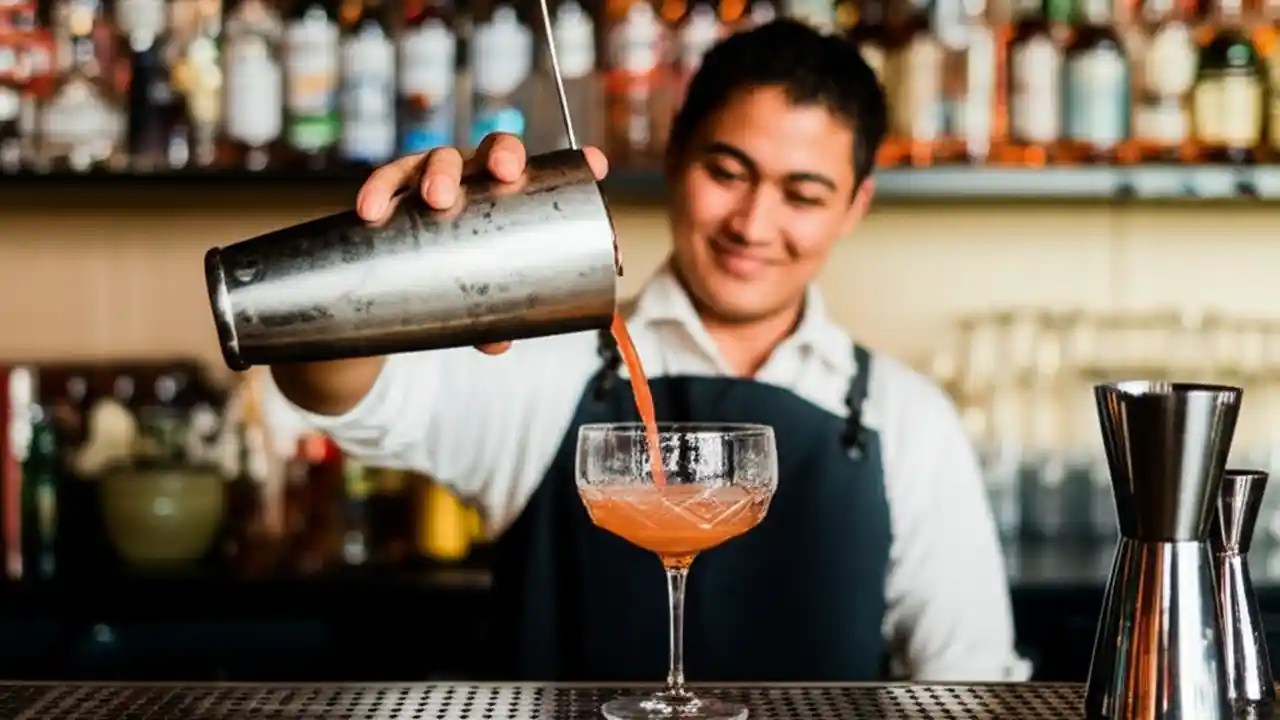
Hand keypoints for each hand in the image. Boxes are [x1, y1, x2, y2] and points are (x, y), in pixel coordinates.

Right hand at [354, 133, 609, 355]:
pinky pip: (385, 182)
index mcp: (508, 193)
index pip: (546, 171)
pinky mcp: (394, 191)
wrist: (397, 279)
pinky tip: (371, 209)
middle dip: (501, 156)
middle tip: (504, 175)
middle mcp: (475, 176)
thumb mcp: (482, 296)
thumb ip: (491, 317)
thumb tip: (496, 343)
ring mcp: (433, 177)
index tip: (597, 165)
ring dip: (439, 173)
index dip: (576, 162)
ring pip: (438, 158)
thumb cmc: (456, 276)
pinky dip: (378, 191)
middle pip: (492, 149)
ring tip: (436, 198)